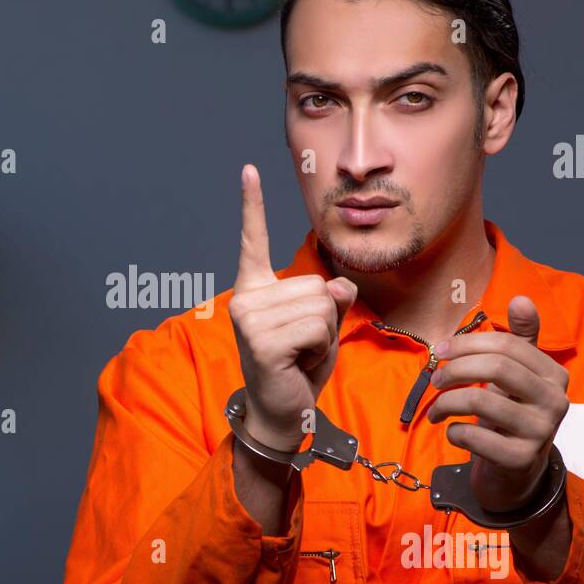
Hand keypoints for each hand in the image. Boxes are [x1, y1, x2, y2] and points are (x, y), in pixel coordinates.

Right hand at [229, 164, 357, 451]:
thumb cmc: (298, 367)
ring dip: (323, 336)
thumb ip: (331, 298)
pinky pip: (317, 327)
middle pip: (316, 285)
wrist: (282, 413)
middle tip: (302, 347)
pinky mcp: (260, 340)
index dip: (251, 204)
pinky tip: (298, 363)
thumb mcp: (322, 325)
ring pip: (321, 306)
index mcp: (254, 288)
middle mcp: (244, 298)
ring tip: (300, 356)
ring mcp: (248, 318)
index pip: (252, 240)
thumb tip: (339, 285)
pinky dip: (319, 348)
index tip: (248, 170)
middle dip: (324, 319)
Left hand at [425, 296, 569, 513]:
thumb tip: (521, 298)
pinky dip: (453, 431)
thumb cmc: (512, 413)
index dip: (466, 343)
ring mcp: (541, 432)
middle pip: (497, 367)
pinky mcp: (521, 459)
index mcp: (554, 374)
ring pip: (481, 401)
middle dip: (455, 368)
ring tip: (435, 409)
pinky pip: (474, 436)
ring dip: (445, 402)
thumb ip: (520, 338)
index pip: (507, 345)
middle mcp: (556, 401)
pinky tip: (452, 431)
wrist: (516, 471)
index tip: (439, 350)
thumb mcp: (518, 375)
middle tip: (434, 378)